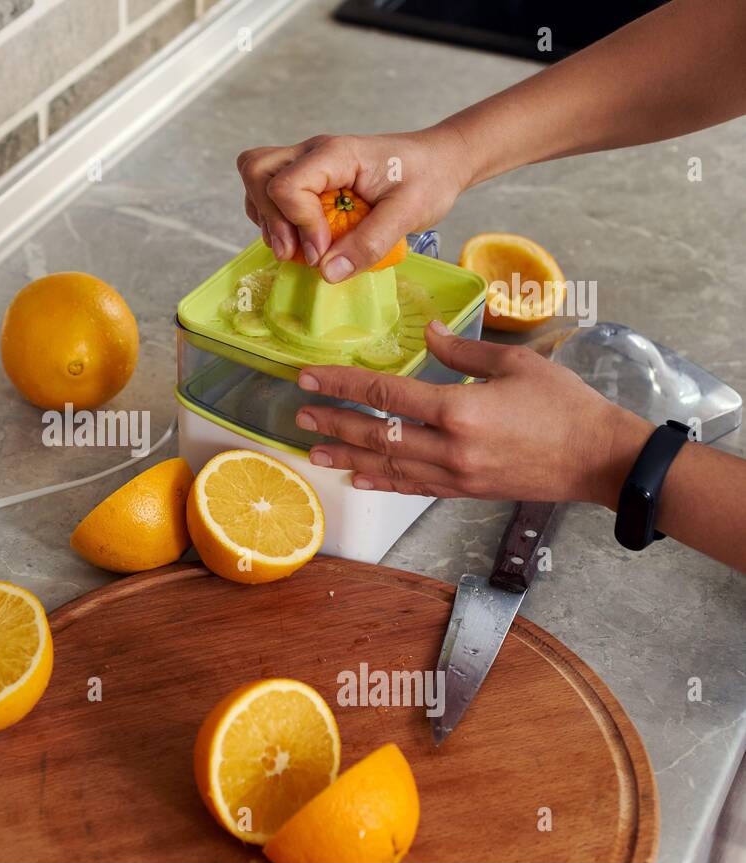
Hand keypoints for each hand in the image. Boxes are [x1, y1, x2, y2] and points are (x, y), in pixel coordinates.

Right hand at [237, 127, 472, 282]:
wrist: (440, 162)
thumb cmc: (428, 178)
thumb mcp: (408, 213)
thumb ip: (369, 243)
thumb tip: (327, 273)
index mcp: (336, 154)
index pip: (288, 185)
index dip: (300, 225)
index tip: (324, 251)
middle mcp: (313, 153)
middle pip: (257, 171)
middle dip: (270, 219)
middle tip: (297, 252)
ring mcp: (307, 163)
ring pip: (256, 180)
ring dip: (268, 220)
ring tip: (297, 247)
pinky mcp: (308, 178)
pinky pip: (268, 193)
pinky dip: (274, 219)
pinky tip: (299, 238)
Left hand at [295, 322, 654, 507]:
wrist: (599, 459)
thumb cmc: (564, 404)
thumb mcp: (516, 364)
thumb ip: (463, 350)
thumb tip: (426, 333)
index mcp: (459, 409)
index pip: (385, 395)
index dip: (341, 385)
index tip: (309, 379)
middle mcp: (450, 447)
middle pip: (377, 434)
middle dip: (334, 424)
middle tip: (300, 416)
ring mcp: (455, 475)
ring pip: (388, 466)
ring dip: (348, 458)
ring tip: (313, 451)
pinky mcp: (464, 492)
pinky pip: (412, 487)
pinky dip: (382, 482)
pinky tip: (358, 478)